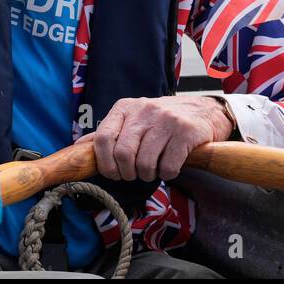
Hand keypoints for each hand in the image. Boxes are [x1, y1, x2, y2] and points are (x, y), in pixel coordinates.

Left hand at [77, 96, 234, 182]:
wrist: (204, 111)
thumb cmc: (161, 120)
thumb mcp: (132, 119)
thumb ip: (107, 133)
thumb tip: (79, 148)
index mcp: (125, 108)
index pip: (102, 138)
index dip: (105, 163)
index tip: (113, 173)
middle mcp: (144, 110)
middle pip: (123, 155)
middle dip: (127, 173)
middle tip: (135, 174)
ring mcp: (166, 120)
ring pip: (145, 164)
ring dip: (148, 175)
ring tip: (154, 169)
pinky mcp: (185, 133)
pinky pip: (168, 167)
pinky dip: (167, 174)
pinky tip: (170, 166)